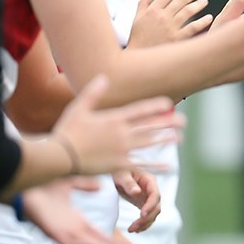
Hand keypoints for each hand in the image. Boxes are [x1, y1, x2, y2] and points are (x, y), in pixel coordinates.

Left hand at [22, 178, 130, 243]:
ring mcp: (67, 233)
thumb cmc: (42, 186)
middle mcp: (72, 230)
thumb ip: (85, 185)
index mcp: (74, 221)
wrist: (23, 187)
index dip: (110, 239)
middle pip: (98, 243)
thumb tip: (99, 186)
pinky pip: (82, 243)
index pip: (97, 233)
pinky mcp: (60, 234)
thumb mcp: (69, 185)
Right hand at [49, 75, 185, 174]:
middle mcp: (121, 133)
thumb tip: (104, 77)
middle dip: (168, 123)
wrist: (59, 157)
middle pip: (149, 127)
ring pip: (149, 144)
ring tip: (180, 137)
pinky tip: (169, 166)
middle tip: (184, 121)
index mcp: (113, 119)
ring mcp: (122, 150)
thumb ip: (93, 93)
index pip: (139, 110)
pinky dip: (156, 166)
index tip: (168, 103)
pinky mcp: (119, 166)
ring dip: (165, 140)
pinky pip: (141, 165)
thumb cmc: (66, 131)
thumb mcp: (78, 108)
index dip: (155, 106)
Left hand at [113, 170, 161, 232]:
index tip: (142, 215)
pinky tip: (135, 230)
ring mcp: (148, 198)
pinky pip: (147, 216)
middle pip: (156, 207)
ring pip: (153, 214)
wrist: (114, 174)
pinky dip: (143, 224)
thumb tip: (137, 192)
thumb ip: (128, 183)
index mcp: (150, 181)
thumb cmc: (117, 171)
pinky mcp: (143, 204)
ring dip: (145, 223)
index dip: (150, 206)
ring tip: (132, 230)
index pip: (155, 195)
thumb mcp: (121, 175)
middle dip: (147, 218)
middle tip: (134, 227)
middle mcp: (152, 190)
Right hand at [128, 0, 210, 47]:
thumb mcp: (136, 18)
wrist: (139, 58)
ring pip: (188, 11)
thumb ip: (143, 2)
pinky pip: (193, 28)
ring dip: (198, 4)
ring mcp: (171, 28)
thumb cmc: (138, 38)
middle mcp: (162, 17)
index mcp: (152, 10)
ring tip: (204, 1)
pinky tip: (209, 18)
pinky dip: (202, 21)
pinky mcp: (177, 39)